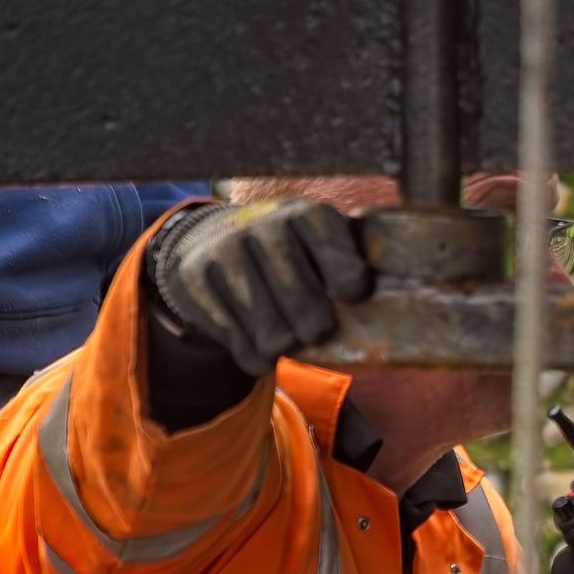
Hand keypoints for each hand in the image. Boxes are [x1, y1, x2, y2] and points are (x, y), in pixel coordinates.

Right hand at [147, 202, 372, 374]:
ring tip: (287, 337)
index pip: (344, 266)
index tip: (350, 297)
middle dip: (316, 327)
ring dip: (285, 345)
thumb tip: (381, 297)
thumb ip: (353, 264)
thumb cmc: (287, 251)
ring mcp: (224, 251)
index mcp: (307, 216)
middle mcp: (263, 226)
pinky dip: (256, 357)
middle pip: (304, 306)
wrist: (208, 238)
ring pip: (272, 334)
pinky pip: (239, 344)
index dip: (351, 288)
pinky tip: (259, 346)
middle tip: (315, 328)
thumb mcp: (321, 243)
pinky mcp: (193, 279)